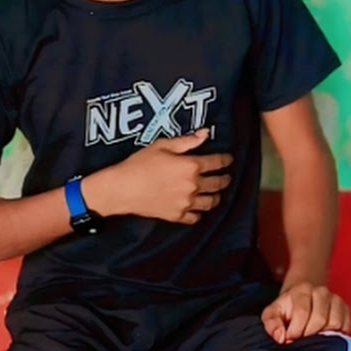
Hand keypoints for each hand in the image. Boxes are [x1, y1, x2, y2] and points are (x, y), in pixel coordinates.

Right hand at [103, 129, 232, 223]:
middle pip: (218, 183)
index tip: (228, 159)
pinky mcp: (177, 215)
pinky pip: (195, 217)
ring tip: (215, 193)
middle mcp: (193, 186)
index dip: (225, 160)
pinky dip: (199, 213)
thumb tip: (205, 134)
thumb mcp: (162, 145)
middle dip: (225, 179)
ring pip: (211, 202)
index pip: (217, 162)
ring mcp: (186, 203)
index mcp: (191, 166)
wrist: (122, 189)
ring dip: (216, 196)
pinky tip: (197, 208)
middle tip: (226, 177)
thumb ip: (186, 141)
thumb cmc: (139, 164)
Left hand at [261, 282, 350, 343]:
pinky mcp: (347, 311)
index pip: (302, 311)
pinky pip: (346, 327)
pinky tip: (326, 338)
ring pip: (335, 323)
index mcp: (303, 289)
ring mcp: (336, 300)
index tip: (290, 339)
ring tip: (313, 340)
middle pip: (320, 319)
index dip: (296, 330)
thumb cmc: (287, 310)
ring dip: (324, 337)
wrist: (303, 299)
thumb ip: (271, 324)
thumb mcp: (272, 314)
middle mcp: (322, 292)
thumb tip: (280, 337)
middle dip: (309, 335)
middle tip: (302, 342)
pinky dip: (337, 336)